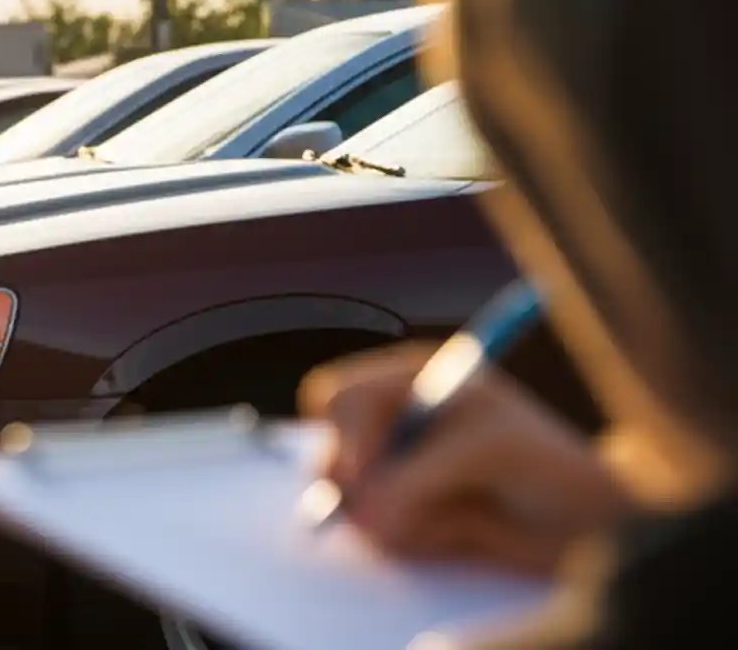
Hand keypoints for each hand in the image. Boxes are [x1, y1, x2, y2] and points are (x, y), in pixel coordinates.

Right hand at [299, 344, 629, 575]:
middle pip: (329, 451)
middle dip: (357, 482)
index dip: (343, 433)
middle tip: (390, 505)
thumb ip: (414, 475)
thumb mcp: (481, 452)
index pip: (337, 396)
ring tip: (456, 513)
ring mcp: (397, 472)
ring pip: (349, 503)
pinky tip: (460, 531)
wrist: (592, 528)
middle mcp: (396, 423)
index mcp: (411, 379)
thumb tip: (364, 512)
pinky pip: (378, 537)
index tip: (364, 470)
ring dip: (395, 518)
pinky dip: (414, 540)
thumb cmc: (548, 465)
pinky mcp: (407, 519)